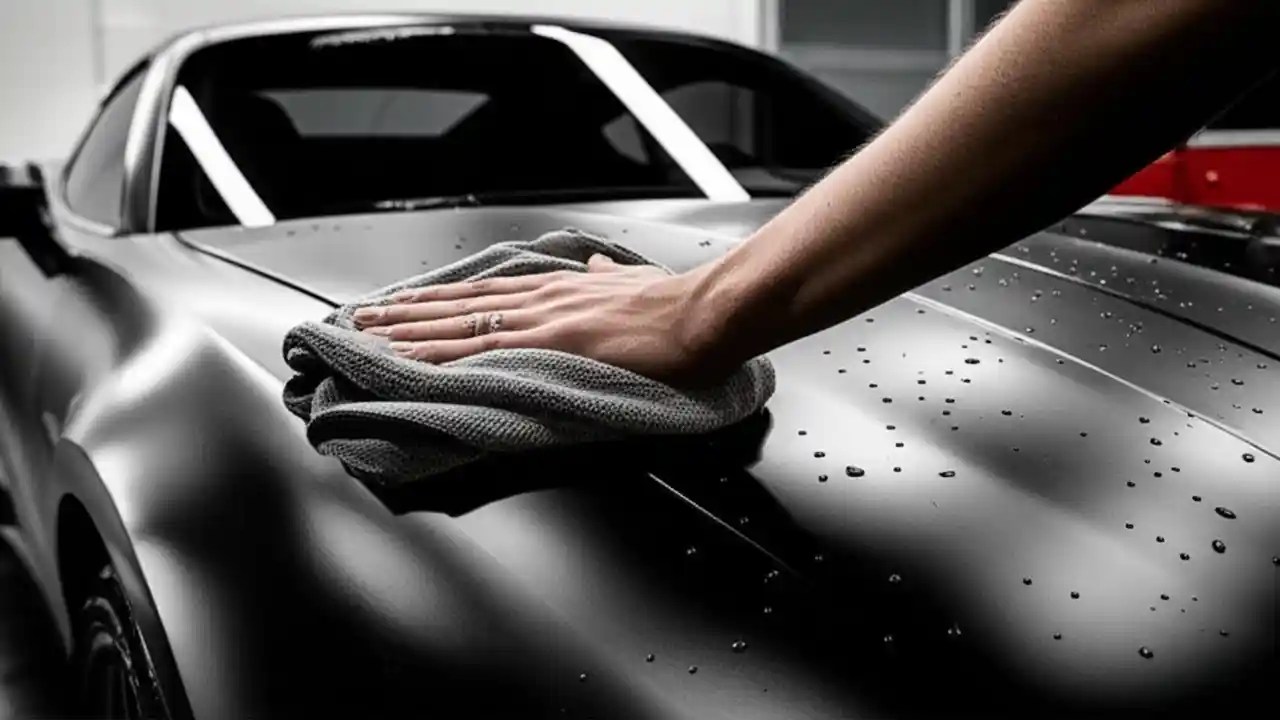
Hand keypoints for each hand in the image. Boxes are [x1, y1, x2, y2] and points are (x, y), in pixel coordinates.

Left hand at [352, 254, 723, 385]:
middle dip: (409, 314)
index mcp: (559, 288)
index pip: (485, 293)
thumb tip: (593, 268)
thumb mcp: (632, 281)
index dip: (442, 299)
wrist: (699, 314)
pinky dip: (441, 356)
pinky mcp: (548, 343)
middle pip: (460, 306)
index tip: (409, 302)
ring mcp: (540, 321)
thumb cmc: (675, 304)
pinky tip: (412, 362)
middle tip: (365, 320)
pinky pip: (481, 351)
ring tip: (371, 339)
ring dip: (410, 333)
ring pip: (458, 326)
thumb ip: (606, 278)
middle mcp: (540, 299)